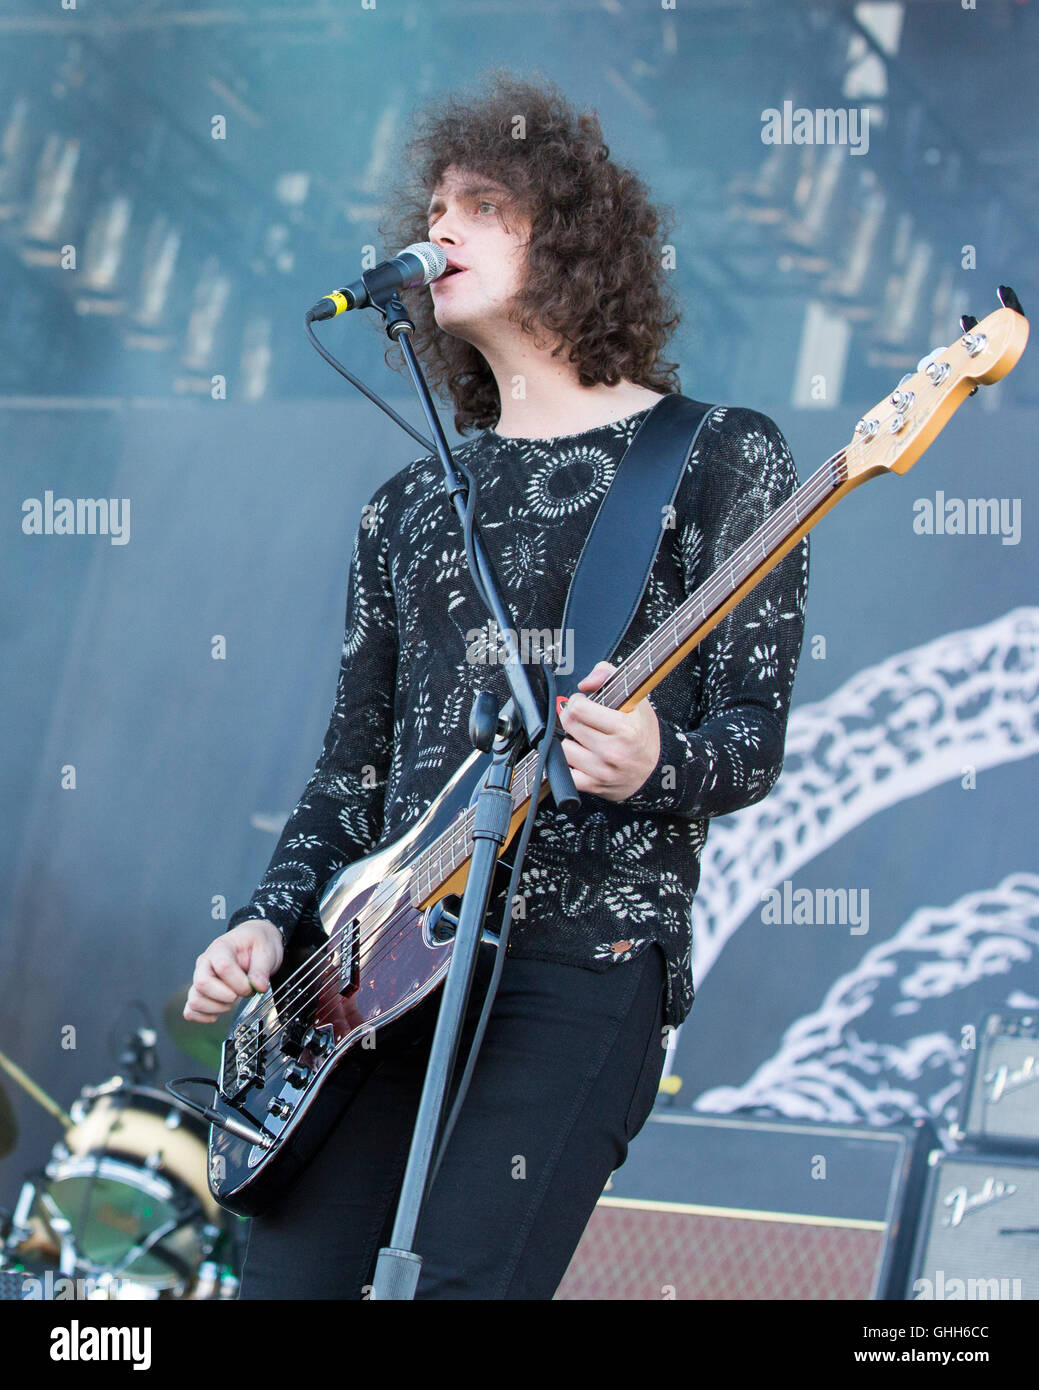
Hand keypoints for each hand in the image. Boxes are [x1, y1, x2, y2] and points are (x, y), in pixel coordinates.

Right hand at [183, 920, 283, 1022]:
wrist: (253, 943)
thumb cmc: (257, 943)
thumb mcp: (266, 949)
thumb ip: (262, 969)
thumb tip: (259, 987)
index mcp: (221, 948)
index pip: (222, 967)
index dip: (239, 982)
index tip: (252, 986)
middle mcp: (206, 963)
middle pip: (202, 984)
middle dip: (226, 996)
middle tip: (242, 993)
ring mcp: (201, 978)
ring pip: (194, 1000)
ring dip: (217, 1007)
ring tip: (232, 1001)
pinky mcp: (201, 992)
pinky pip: (190, 1010)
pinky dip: (203, 1016)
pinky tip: (218, 1013)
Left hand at [557, 660, 659, 801]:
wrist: (655, 771)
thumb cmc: (643, 734)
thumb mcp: (636, 700)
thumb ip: (609, 676)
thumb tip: (586, 683)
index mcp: (625, 729)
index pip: (579, 708)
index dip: (578, 701)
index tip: (584, 704)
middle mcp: (613, 752)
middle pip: (568, 724)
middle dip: (572, 717)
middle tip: (582, 720)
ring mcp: (602, 771)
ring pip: (563, 748)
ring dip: (570, 741)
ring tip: (585, 740)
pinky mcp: (593, 786)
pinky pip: (565, 772)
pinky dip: (569, 764)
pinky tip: (582, 757)